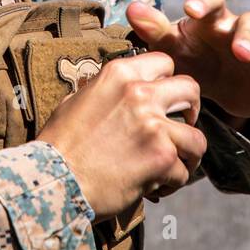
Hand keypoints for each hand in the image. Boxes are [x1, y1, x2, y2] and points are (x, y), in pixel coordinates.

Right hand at [37, 51, 206, 219]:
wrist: (53, 181)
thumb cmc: (59, 145)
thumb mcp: (76, 101)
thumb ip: (103, 90)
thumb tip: (115, 90)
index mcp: (119, 74)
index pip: (164, 62)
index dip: (168, 81)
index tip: (164, 99)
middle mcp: (140, 93)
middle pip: (190, 90)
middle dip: (190, 110)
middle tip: (182, 126)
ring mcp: (154, 125)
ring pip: (196, 137)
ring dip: (187, 154)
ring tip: (175, 164)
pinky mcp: (161, 158)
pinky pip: (184, 171)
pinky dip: (173, 182)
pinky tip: (156, 186)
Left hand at [125, 0, 249, 130]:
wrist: (208, 84)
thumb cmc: (187, 56)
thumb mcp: (170, 47)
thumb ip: (154, 29)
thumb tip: (132, 7)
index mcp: (213, 19)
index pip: (213, 0)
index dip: (204, 1)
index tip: (191, 9)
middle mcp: (241, 31)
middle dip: (248, 37)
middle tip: (240, 52)